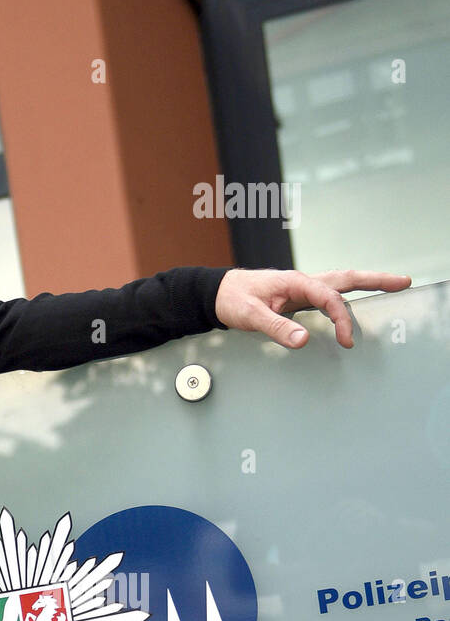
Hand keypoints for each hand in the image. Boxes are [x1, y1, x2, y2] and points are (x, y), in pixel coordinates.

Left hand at [214, 268, 411, 348]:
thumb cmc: (232, 299)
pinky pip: (329, 293)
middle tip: (404, 282)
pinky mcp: (298, 296)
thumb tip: (303, 340)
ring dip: (366, 284)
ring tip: (393, 285)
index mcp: (295, 282)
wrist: (216, 292)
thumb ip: (276, 328)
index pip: (329, 299)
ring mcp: (302, 287)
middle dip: (376, 280)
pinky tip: (355, 302)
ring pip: (340, 283)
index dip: (342, 319)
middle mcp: (303, 281)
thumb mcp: (250, 316)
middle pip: (346, 278)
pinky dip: (346, 295)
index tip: (347, 342)